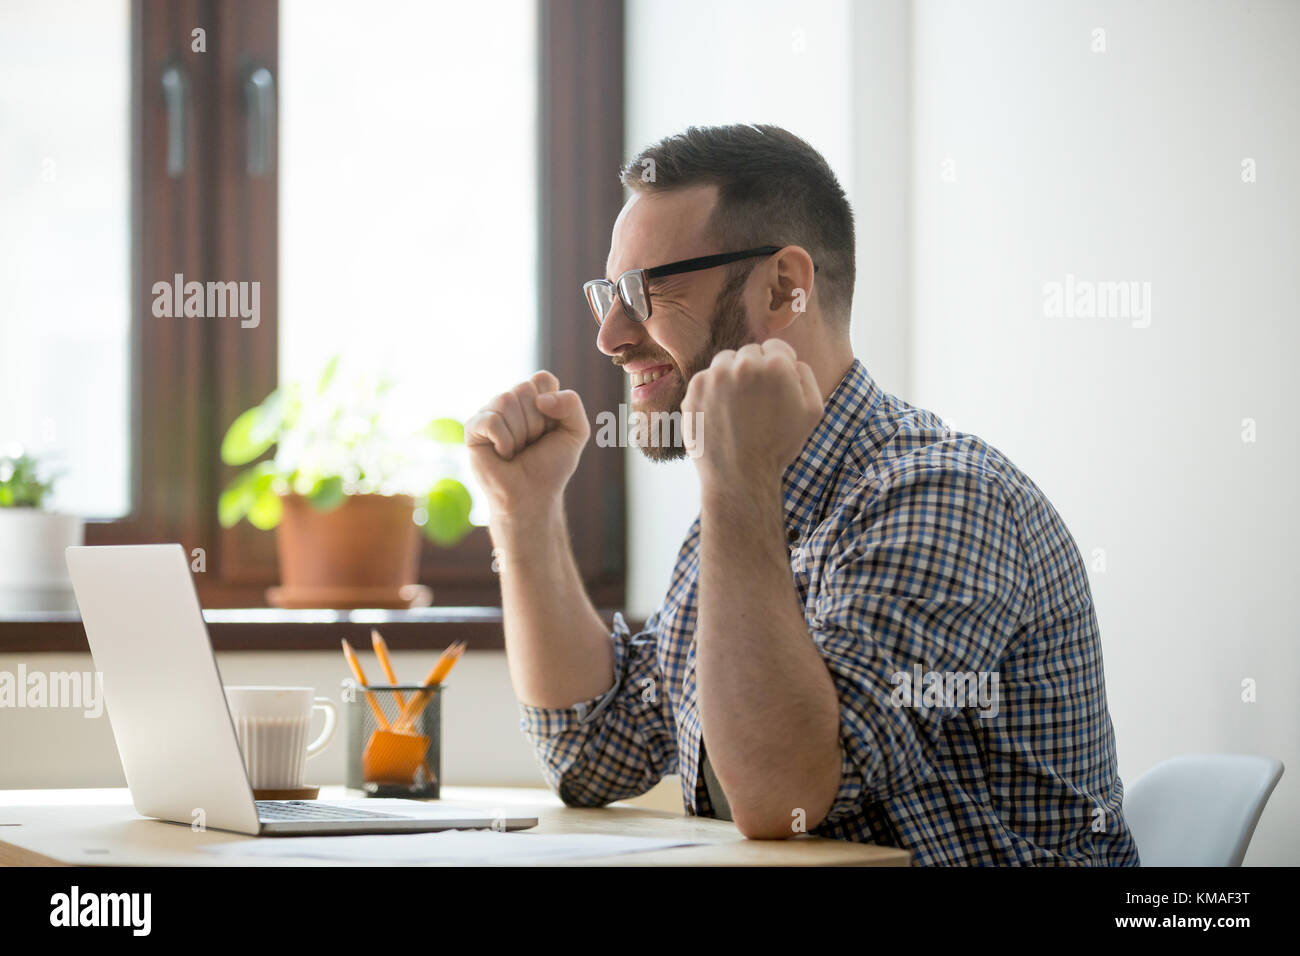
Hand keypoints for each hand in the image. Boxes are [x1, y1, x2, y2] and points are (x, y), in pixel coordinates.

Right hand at [466, 371, 589, 519]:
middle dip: (536, 422)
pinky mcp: (473, 429)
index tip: (550, 428)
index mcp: (533, 398)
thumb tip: (541, 399)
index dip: (551, 404)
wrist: (533, 496)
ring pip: (506, 401)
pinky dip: (504, 442)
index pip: (542, 379)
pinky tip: (503, 454)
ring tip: (517, 450)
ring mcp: (489, 413)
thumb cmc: (551, 465)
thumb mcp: (576, 432)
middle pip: (524, 389)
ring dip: (520, 434)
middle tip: (532, 443)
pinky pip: (491, 420)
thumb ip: (572, 404)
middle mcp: (509, 402)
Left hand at [681, 340, 822, 489]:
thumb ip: (805, 374)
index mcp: (775, 366)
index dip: (778, 366)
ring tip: (738, 408)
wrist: (740, 477)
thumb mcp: (812, 411)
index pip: (775, 346)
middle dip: (754, 371)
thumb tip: (790, 359)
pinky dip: (712, 392)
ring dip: (731, 377)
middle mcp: (743, 365)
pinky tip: (722, 415)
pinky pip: (706, 379)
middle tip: (756, 402)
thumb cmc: (779, 446)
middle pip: (749, 353)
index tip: (774, 387)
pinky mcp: (694, 390)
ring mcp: (715, 376)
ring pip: (725, 362)